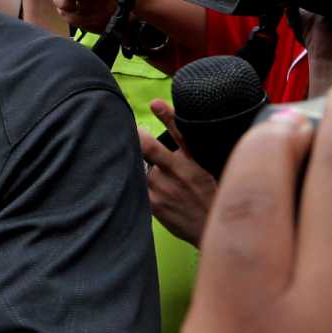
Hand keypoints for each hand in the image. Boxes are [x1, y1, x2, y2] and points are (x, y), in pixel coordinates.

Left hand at [138, 102, 215, 243]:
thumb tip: (168, 126)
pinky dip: (130, 178)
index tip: (155, 104)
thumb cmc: (206, 196)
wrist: (208, 228)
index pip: (181, 133)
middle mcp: (178, 173)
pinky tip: (127, 177)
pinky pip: (135, 185)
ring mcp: (163, 189)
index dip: (167, 116)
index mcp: (193, 161)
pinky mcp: (153, 204)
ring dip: (133, 161)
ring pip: (138, 166)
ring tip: (124, 156)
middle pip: (149, 148)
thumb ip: (186, 149)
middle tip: (128, 130)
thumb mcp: (204, 168)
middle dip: (136, 136)